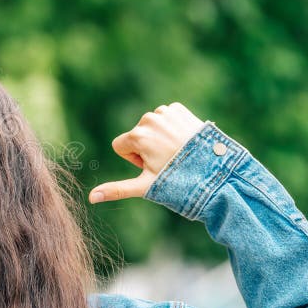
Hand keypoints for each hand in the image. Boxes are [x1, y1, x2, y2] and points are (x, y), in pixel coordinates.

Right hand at [89, 102, 203, 203]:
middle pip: (136, 135)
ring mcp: (165, 112)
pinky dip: (172, 127)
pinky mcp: (179, 109)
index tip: (153, 167)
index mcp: (138, 136)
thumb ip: (116, 189)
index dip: (134, 160)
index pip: (121, 146)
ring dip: (160, 137)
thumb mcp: (145, 186)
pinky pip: (166, 117)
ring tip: (178, 152)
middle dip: (147, 148)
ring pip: (151, 126)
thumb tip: (90, 198)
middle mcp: (149, 119)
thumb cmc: (177, 181)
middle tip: (168, 161)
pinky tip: (184, 140)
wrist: (216, 172)